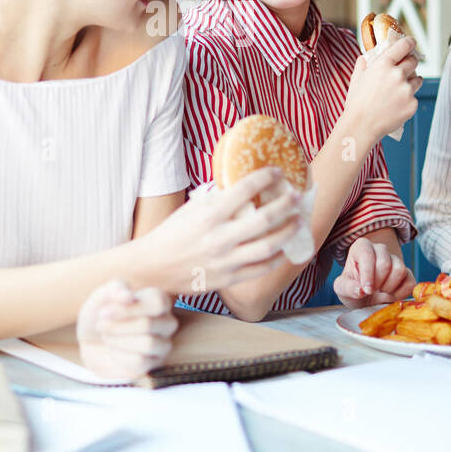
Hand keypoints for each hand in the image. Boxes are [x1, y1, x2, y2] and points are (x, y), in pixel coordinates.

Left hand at [76, 279, 177, 379]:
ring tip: (107, 337)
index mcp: (158, 300)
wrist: (91, 341)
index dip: (129, 309)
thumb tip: (127, 296)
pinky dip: (119, 356)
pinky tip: (114, 351)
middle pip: (148, 324)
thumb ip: (115, 290)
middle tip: (100, 325)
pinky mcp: (153, 364)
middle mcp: (166, 322)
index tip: (103, 312)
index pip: (157, 303)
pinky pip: (140, 362)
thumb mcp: (102, 296)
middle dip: (118, 326)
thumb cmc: (102, 314)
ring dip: (118, 340)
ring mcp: (162, 345)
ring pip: (147, 344)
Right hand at [139, 167, 305, 295]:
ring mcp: (226, 260)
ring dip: (288, 231)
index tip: (277, 172)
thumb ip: (216, 200)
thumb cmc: (171, 234)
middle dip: (286, 205)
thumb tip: (242, 188)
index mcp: (209, 214)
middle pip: (264, 218)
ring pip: (269, 246)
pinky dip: (277, 258)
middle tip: (297, 197)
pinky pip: (261, 269)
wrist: (152, 268)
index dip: (265, 177)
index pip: (245, 189)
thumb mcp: (190, 209)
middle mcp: (219, 237)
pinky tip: (284, 248)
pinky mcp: (228, 279)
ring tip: (298, 221)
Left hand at [334, 238, 414, 309]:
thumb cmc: (352, 288)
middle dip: (378, 283)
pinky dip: (401, 293)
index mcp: (361, 247)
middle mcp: (380, 249)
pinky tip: (391, 296)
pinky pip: (410, 282)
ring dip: (389, 287)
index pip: (368, 255)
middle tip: (371, 290)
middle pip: (385, 264)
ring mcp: (395, 260)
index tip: (366, 290)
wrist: (365, 298)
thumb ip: (348, 288)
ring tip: (380, 291)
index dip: (368, 274)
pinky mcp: (407, 273)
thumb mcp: (342, 289)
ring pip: (400, 270)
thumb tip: (360, 290)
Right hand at [339, 36, 421, 146]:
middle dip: (410, 63)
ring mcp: (407, 90)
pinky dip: (408, 100)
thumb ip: (363, 64)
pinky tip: (396, 105)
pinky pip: (414, 97)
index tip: (412, 42)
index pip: (404, 46)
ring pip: (418, 80)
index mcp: (383, 64)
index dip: (410, 42)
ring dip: (411, 81)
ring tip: (399, 90)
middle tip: (404, 69)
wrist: (361, 126)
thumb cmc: (357, 103)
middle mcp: (397, 75)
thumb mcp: (356, 79)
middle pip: (414, 61)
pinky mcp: (412, 104)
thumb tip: (366, 57)